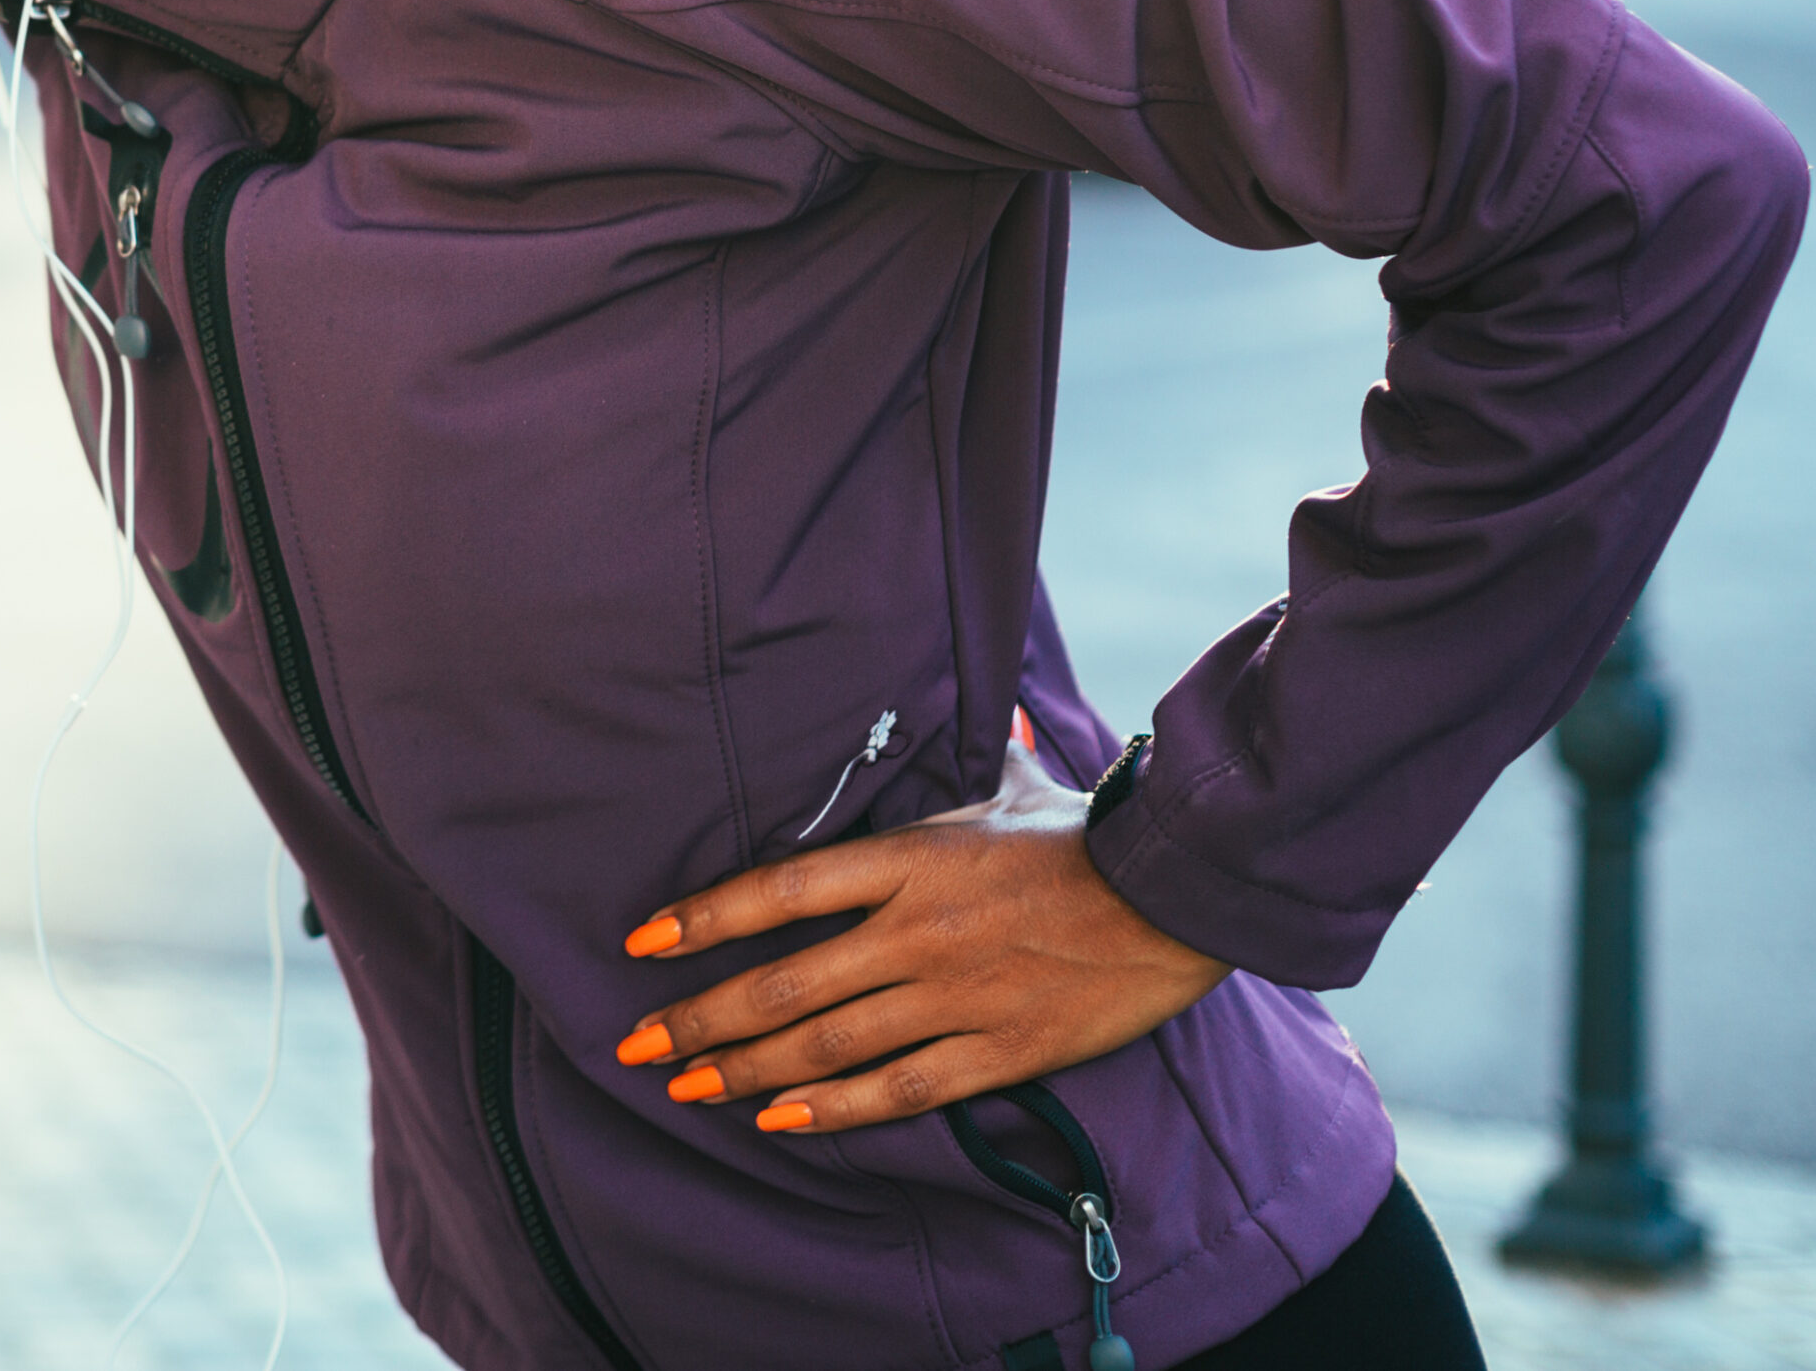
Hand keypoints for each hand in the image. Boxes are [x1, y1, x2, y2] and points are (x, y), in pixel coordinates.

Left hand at [612, 738, 1228, 1135]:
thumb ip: (966, 750)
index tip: (642, 944)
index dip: (704, 918)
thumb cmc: (1084, 834)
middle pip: (784, 982)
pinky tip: (781, 1121)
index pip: (780, 890)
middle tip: (635, 1045)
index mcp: (908, 858)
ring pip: (828, 1044)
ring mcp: (954, 996)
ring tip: (686, 1087)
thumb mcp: (1008, 782)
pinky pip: (900, 1088)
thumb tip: (977, 695)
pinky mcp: (1000, 1050)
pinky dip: (835, 1110)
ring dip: (748, 1070)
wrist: (1179, 898)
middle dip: (699, 1019)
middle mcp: (916, 931)